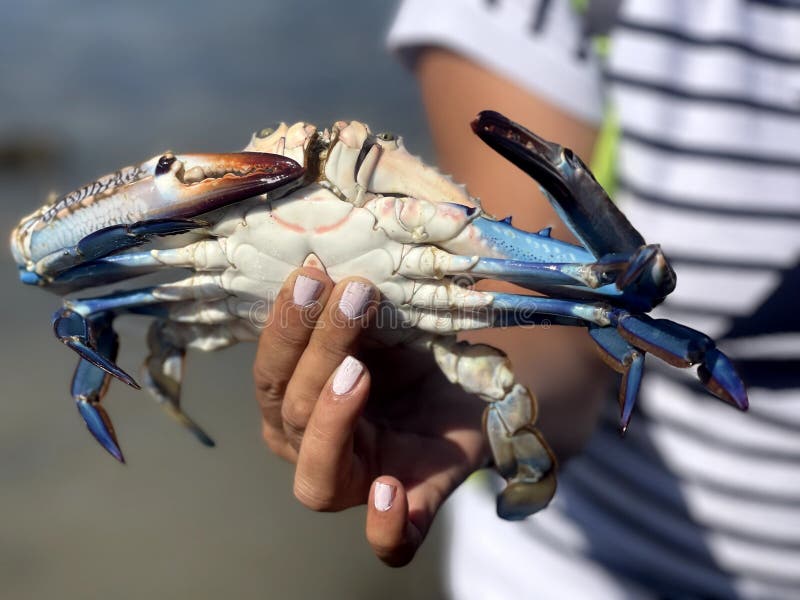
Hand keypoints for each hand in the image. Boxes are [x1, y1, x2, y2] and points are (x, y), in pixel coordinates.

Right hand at [253, 268, 488, 565]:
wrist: (471, 384)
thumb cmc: (409, 352)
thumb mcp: (381, 323)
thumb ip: (350, 306)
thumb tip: (324, 254)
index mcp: (293, 406)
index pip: (271, 376)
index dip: (284, 329)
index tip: (311, 275)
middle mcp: (310, 450)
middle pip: (294, 414)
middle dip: (319, 350)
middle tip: (354, 295)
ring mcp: (357, 486)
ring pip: (320, 475)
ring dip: (335, 418)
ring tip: (358, 371)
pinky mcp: (410, 510)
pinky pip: (389, 543)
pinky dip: (385, 527)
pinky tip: (389, 491)